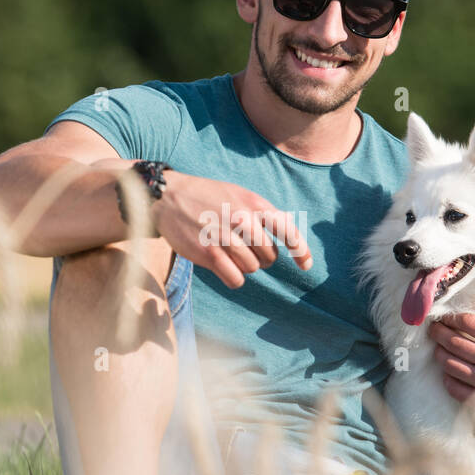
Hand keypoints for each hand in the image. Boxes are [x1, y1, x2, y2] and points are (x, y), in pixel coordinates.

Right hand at [149, 171, 312, 288]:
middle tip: (242, 248)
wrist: (168, 197)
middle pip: (269, 256)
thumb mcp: (239, 195)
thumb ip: (261, 214)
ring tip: (225, 251)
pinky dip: (232, 277)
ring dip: (242, 265)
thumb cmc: (207, 197)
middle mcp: (243, 219)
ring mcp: (226, 237)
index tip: (306, 266)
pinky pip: (236, 279)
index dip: (301, 252)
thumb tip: (286, 237)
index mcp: (254, 203)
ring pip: (252, 268)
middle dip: (260, 257)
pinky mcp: (209, 253)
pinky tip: (222, 267)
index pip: (288, 230)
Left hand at [428, 309, 474, 420]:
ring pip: (450, 364)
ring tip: (438, 348)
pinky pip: (453, 387)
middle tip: (433, 329)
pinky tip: (447, 371)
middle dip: (439, 333)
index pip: (469, 323)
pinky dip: (447, 377)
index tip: (445, 317)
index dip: (452, 317)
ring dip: (439, 354)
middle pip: (454, 342)